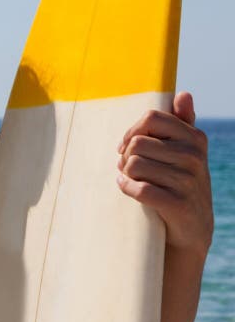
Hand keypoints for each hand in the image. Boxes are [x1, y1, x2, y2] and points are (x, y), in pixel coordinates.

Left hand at [116, 91, 213, 255]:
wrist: (191, 228)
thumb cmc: (180, 182)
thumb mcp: (185, 151)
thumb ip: (182, 122)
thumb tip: (184, 93)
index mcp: (195, 138)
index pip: (150, 119)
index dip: (131, 131)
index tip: (126, 146)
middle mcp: (194, 157)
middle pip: (137, 143)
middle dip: (125, 156)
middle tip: (128, 167)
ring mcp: (188, 180)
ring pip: (134, 164)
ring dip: (125, 173)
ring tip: (131, 178)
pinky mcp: (177, 204)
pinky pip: (138, 188)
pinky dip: (126, 188)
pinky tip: (127, 188)